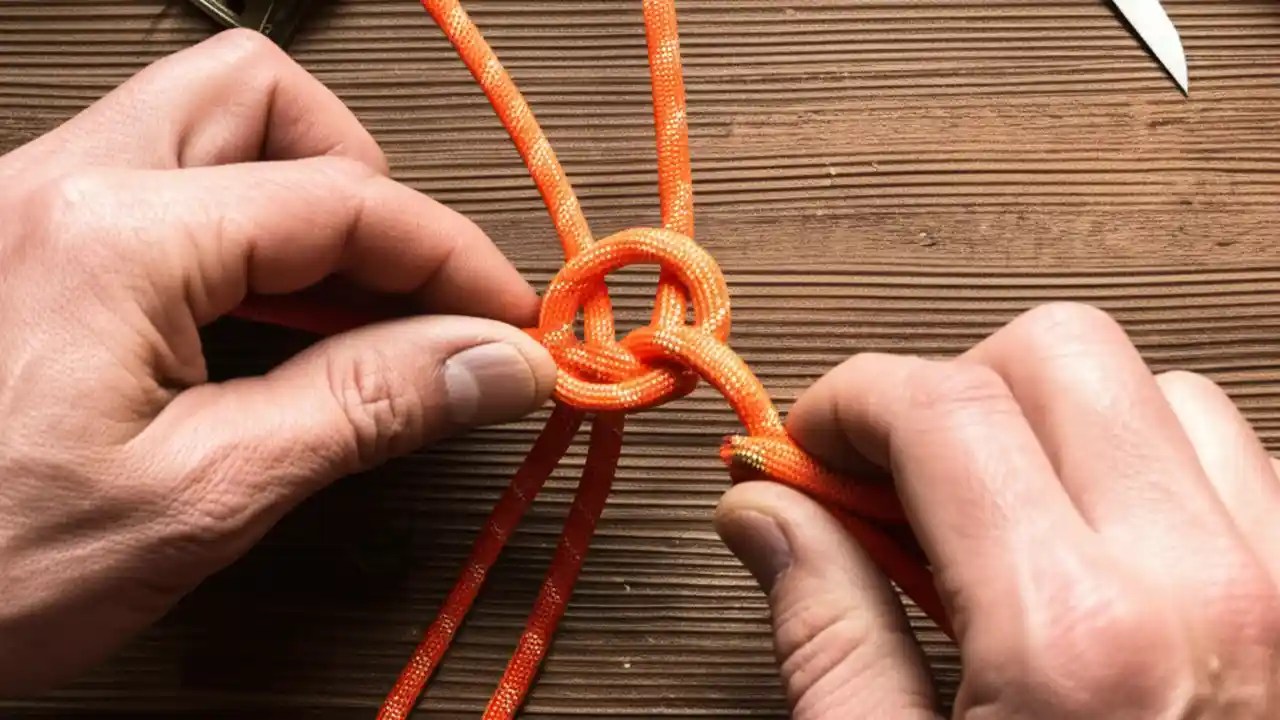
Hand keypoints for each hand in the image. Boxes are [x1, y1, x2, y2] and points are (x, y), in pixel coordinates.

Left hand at [0, 30, 555, 692]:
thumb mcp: (202, 496)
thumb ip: (365, 407)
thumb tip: (488, 360)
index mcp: (108, 234)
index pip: (340, 196)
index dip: (451, 255)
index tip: (506, 317)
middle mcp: (57, 188)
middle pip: (262, 101)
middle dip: (365, 182)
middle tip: (415, 282)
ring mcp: (31, 212)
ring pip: (210, 134)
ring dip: (308, 211)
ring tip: (364, 316)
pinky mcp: (24, 254)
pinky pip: (166, 198)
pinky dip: (250, 249)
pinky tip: (285, 331)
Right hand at [717, 302, 1279, 717]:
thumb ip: (826, 632)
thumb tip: (766, 515)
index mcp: (1079, 642)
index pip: (944, 407)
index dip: (849, 400)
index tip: (812, 440)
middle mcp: (1214, 593)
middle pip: (1067, 354)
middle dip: (956, 387)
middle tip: (897, 473)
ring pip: (1166, 397)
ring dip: (1061, 429)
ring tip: (1000, 521)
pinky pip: (1243, 475)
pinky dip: (1149, 479)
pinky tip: (1093, 560)